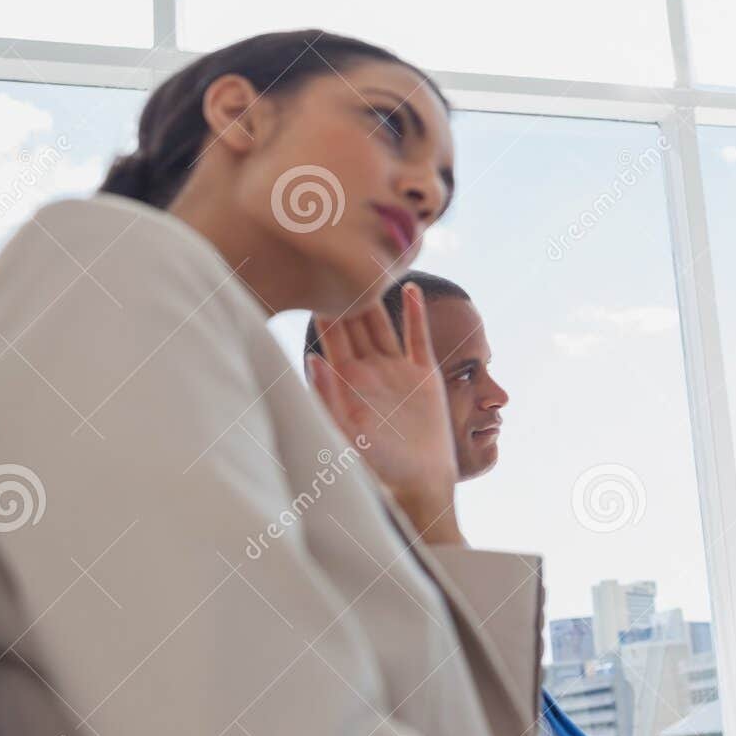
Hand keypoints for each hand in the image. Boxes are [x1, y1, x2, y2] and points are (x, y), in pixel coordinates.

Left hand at [307, 284, 462, 544]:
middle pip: (356, 323)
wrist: (419, 482)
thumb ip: (330, 397)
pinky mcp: (423, 376)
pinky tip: (409, 288)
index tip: (312, 274)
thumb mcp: (348, 432)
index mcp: (346, 380)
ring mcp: (396, 370)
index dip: (324, 306)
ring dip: (376, 296)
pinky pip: (417, 337)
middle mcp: (369, 370)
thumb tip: (313, 358)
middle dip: (347, 292)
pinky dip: (415, 313)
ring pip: (383, 324)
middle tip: (338, 252)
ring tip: (371, 261)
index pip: (331, 336)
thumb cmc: (378, 466)